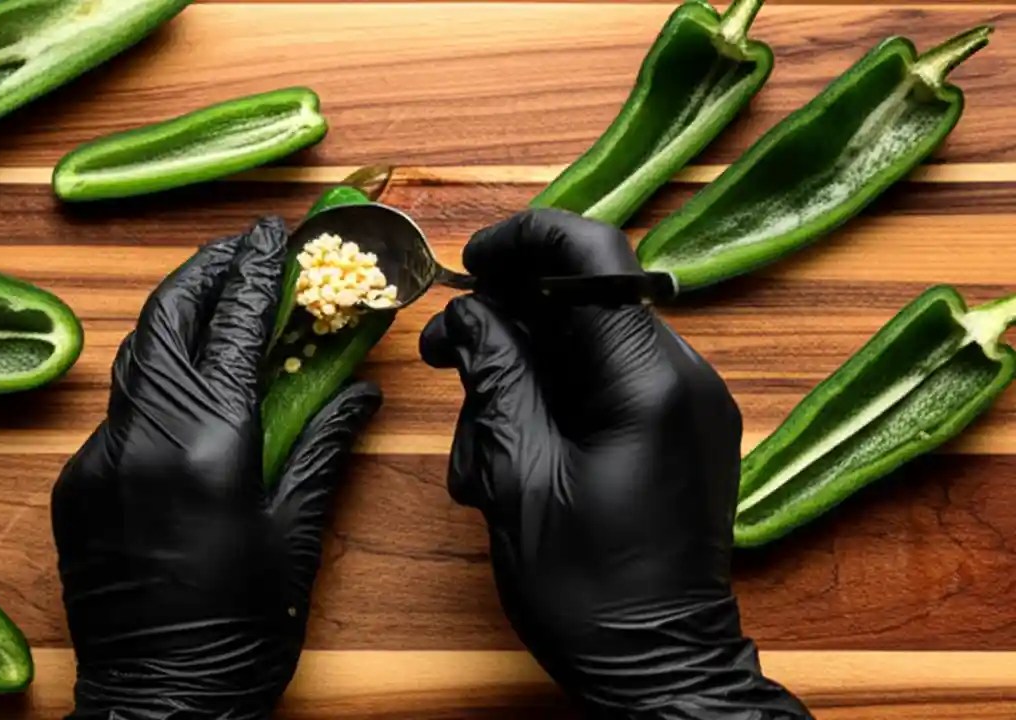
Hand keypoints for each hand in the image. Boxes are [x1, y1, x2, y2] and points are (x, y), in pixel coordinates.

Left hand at [52, 218, 381, 719]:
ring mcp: (97, 461)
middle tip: (239, 248)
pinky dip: (155, 381)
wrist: (162, 704)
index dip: (254, 272)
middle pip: (167, 321)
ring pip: (135, 361)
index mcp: (209, 446)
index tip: (272, 233)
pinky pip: (117, 412)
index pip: (233, 329)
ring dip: (175, 319)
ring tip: (214, 300)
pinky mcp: (74, 487)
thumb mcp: (297, 533)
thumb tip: (362, 390)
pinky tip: (186, 391)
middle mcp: (142, 440)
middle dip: (204, 272)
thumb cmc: (244, 630)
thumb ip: (325, 446)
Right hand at [421, 210, 810, 718]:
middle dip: (508, 317)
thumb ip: (496, 380)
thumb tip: (469, 314)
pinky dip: (554, 397)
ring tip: (476, 432)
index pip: (594, 255)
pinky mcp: (677, 431)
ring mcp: (686, 405)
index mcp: (649, 382)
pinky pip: (608, 383)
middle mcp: (683, 377)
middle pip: (586, 299)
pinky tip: (511, 447)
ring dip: (523, 367)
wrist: (662, 671)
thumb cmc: (588, 591)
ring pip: (589, 343)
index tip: (468, 268)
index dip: (525, 240)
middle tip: (445, 355)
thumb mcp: (518, 481)